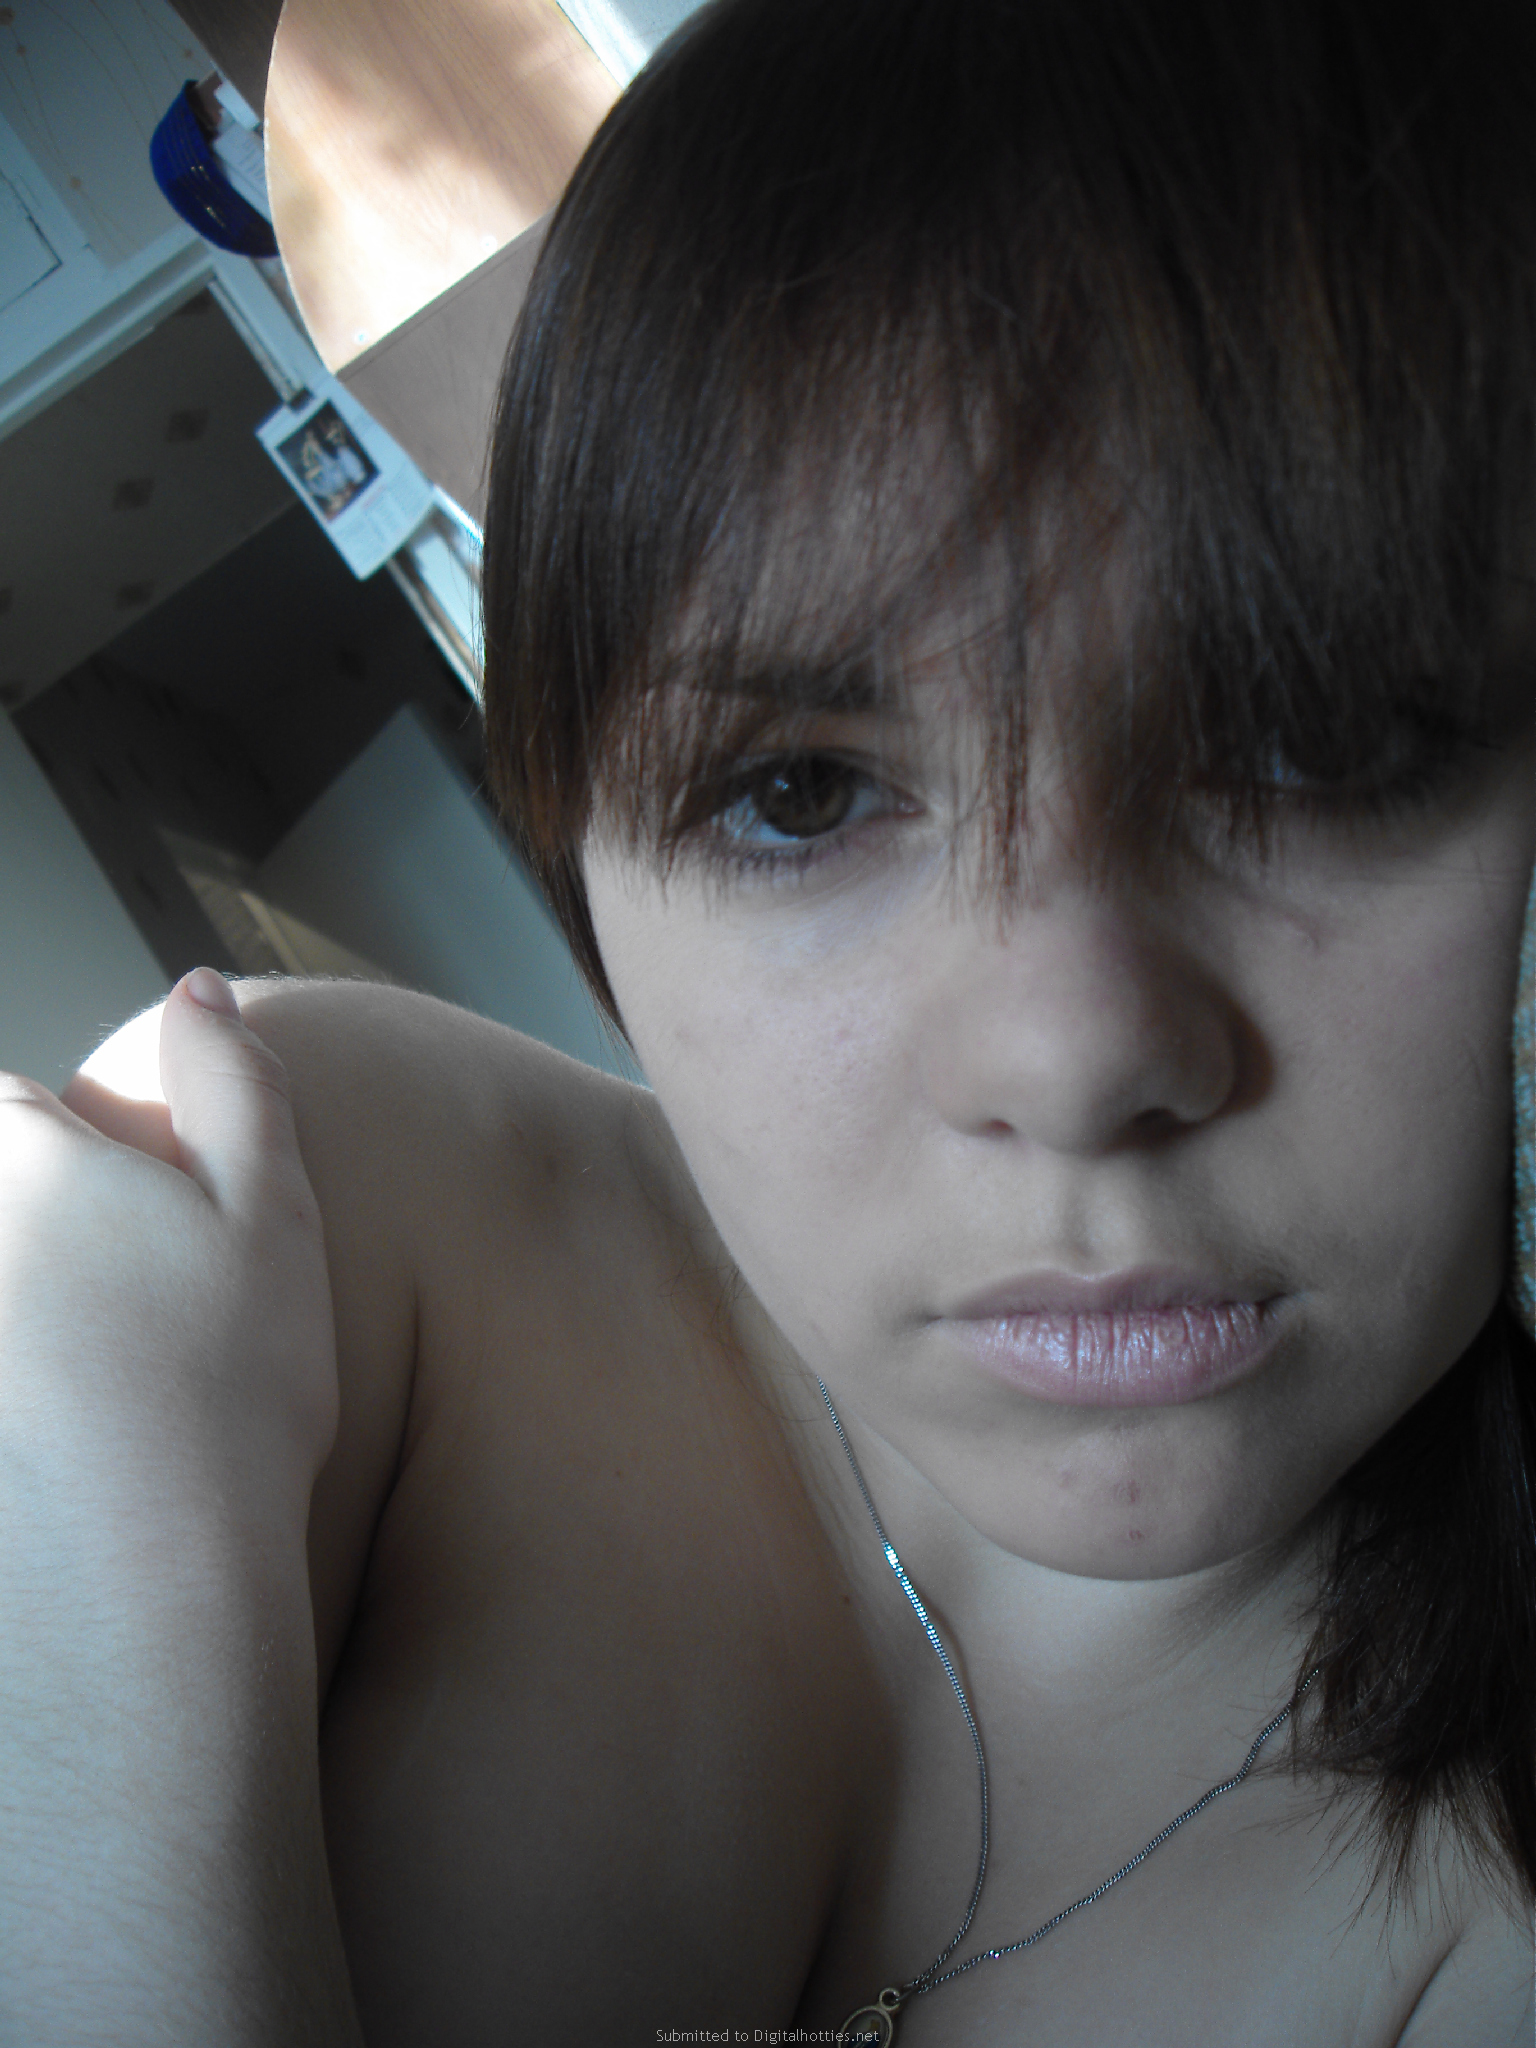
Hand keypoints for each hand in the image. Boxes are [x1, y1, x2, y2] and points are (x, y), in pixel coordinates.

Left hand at [2, 967, 336, 1552]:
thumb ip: (234, 1079)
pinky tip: (51, 1446)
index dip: (75, 1159)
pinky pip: (0, 1374)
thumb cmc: (231, 1386)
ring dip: (32, 1321)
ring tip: (84, 1392)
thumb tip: (194, 986)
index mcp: (25, 1160)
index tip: (133, 1235)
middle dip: (45, 1241)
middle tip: (113, 1328)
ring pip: (4, 1293)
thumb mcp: (273, 1208)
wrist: (155, 1573)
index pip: (14, 1112)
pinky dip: (18, 1387)